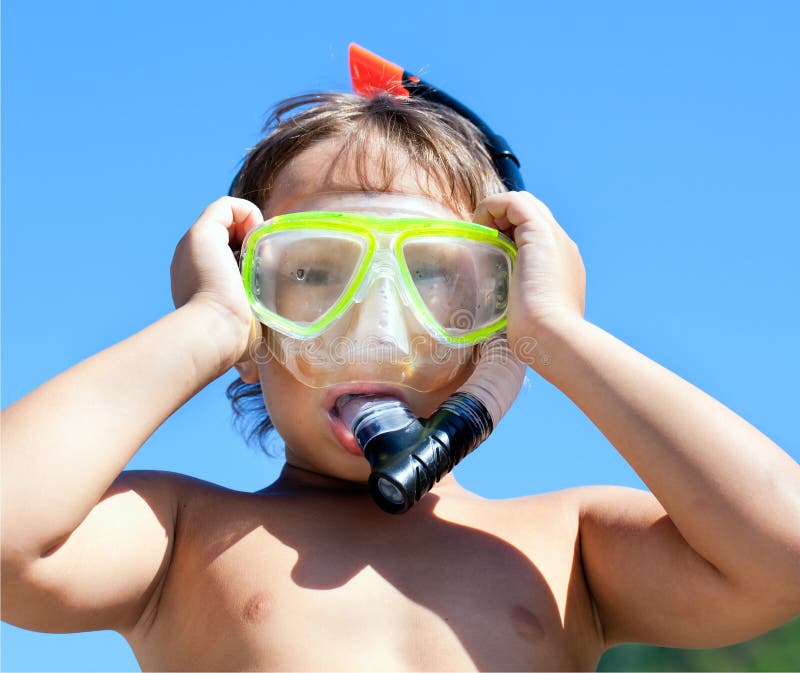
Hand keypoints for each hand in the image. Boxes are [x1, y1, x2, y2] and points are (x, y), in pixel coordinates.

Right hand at [170, 196, 263, 364]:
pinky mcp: (201, 232)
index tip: (267, 272)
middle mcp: (191, 260)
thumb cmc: (229, 343)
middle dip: (254, 242)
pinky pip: (227, 206)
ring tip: (264, 251)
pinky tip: (258, 236)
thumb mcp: (240, 338)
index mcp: (198, 283)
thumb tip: (248, 376)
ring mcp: (194, 245)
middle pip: (228, 235)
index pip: (226, 257)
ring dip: (253, 228)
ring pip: (228, 219)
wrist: (214, 332)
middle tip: (269, 260)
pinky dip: (248, 214)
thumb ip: (243, 341)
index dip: (250, 257)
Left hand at [473, 191, 585, 353]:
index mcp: (562, 266)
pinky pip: (514, 201)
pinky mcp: (540, 233)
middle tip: (482, 239)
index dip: (510, 234)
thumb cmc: (538, 338)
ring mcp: (555, 238)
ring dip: (497, 211)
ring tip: (479, 231)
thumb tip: (506, 315)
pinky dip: (492, 206)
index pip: (537, 234)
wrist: (554, 338)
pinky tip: (479, 225)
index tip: (489, 251)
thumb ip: (522, 307)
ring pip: (525, 203)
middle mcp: (562, 247)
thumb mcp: (530, 317)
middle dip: (504, 219)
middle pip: (533, 213)